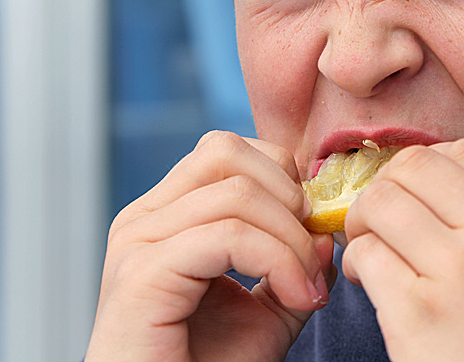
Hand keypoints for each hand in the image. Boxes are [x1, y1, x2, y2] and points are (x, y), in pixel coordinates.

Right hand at [85, 131, 335, 361]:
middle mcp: (143, 219)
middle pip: (226, 152)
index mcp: (165, 215)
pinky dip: (278, 260)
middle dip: (287, 196)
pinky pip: (228, 236)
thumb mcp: (268, 312)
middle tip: (312, 252)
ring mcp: (136, 242)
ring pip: (237, 193)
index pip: (229, 152)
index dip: (284, 180)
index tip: (313, 232)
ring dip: (291, 239)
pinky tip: (297, 297)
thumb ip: (296, 265)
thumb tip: (326, 229)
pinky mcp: (141, 274)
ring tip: (307, 286)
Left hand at [342, 138, 463, 361]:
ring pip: (380, 202)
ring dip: (362, 224)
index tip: (414, 198)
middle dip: (386, 187)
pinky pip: (365, 256)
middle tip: (381, 223)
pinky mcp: (418, 315)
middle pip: (416, 165)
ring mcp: (460, 273)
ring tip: (371, 254)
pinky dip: (355, 265)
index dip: (426, 168)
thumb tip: (432, 185)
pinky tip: (367, 285)